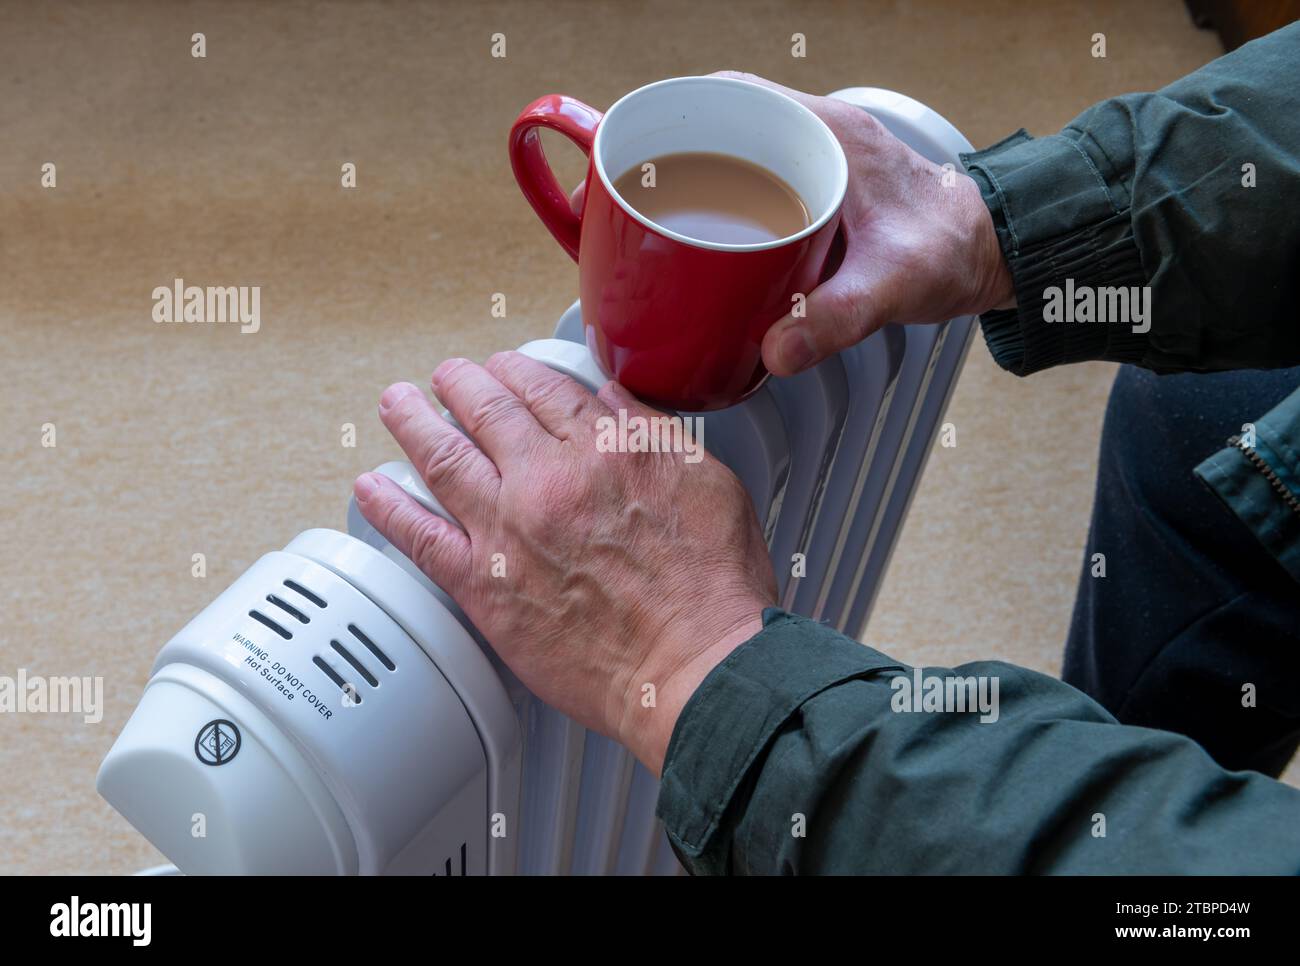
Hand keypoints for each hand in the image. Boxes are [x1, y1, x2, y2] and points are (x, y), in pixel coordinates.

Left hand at [353, 355, 776, 774]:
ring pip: (443, 459)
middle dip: (458, 384)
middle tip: (446, 377)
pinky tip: (370, 489)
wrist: (695, 666)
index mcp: (605, 450)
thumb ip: (655, 435)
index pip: (543, 389)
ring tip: (395, 405)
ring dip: (412, 424)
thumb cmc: (712, 588)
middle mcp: (548, 480)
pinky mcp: (485, 587)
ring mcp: (510, 531)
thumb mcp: (708, 482)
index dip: (516, 371)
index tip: (506, 369)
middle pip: (486, 410)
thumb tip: (619, 401)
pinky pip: (421, 538)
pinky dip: (388, 508)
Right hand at [568, 73, 1013, 375]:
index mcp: (827, 133)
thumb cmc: (952, 248)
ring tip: (649, 224)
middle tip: (629, 198)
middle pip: (720, 128)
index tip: (637, 143)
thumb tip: (773, 350)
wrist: (988, 255)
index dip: (678, 114)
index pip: (735, 95)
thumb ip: (837, 317)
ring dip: (691, 187)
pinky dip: (720, 214)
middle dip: (669, 158)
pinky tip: (701, 253)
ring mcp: (810, 167)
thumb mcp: (894, 284)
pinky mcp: (812, 198)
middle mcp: (813, 140)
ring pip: (733, 161)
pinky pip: (751, 192)